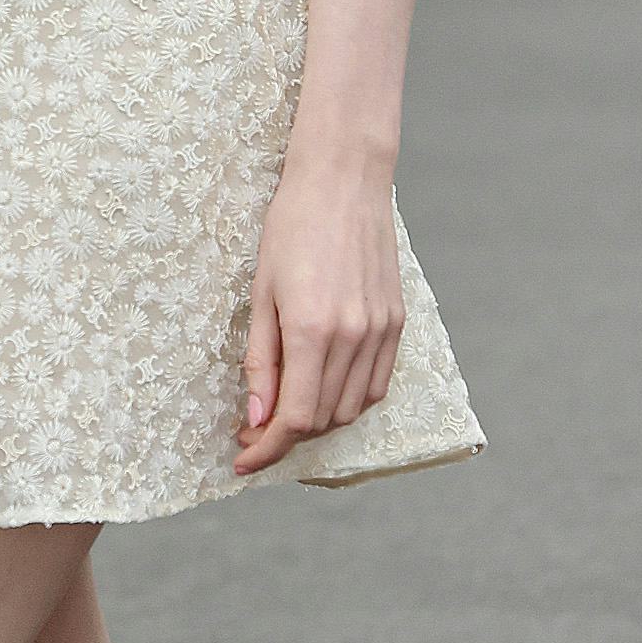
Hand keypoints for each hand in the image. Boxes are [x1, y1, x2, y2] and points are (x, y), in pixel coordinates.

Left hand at [236, 154, 404, 477]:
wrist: (344, 182)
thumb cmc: (292, 229)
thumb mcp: (261, 295)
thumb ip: (261, 362)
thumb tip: (256, 419)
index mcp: (312, 331)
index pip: (295, 419)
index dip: (267, 449)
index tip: (244, 460)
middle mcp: (354, 337)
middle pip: (323, 420)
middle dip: (285, 436)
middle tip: (254, 428)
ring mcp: (381, 331)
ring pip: (352, 408)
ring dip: (318, 421)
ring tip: (286, 407)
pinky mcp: (397, 322)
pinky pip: (377, 385)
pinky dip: (350, 400)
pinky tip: (324, 388)